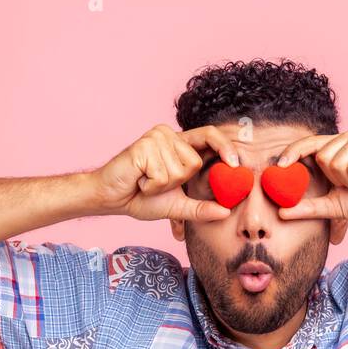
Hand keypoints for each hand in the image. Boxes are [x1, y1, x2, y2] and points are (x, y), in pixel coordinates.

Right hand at [90, 124, 239, 221]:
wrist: (113, 199)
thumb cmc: (143, 198)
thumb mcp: (179, 207)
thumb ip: (202, 209)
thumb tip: (226, 213)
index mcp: (181, 145)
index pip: (210, 136)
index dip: (224, 147)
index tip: (235, 164)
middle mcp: (170, 135)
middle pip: (193, 162)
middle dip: (177, 182)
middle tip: (157, 183)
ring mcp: (156, 137)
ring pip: (178, 170)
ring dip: (161, 185)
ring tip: (146, 181)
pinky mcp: (143, 145)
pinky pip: (161, 174)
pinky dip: (151, 185)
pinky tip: (139, 180)